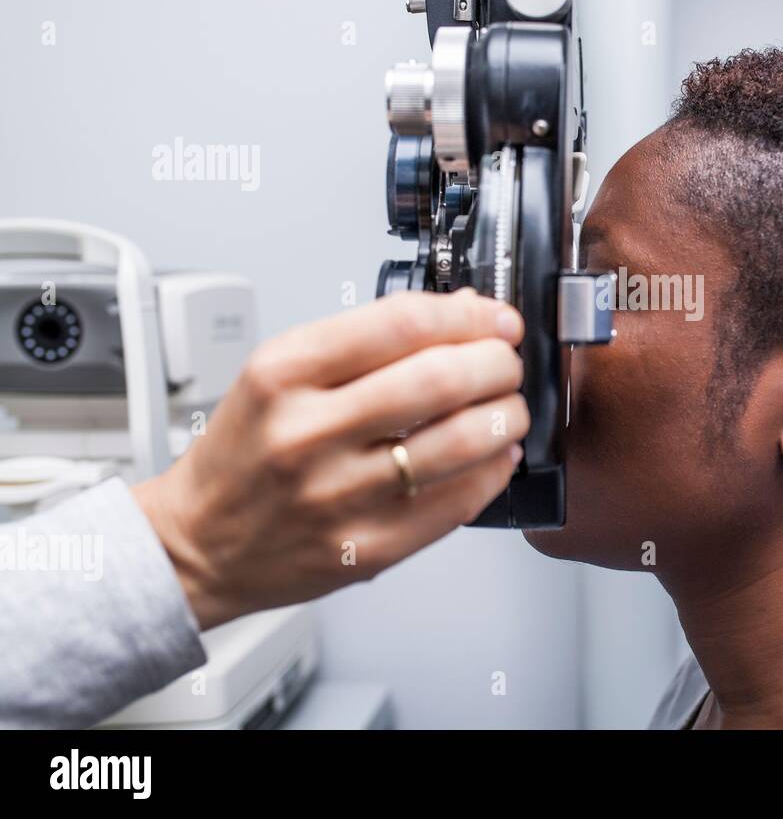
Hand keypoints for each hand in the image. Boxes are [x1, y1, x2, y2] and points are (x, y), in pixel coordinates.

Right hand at [133, 288, 529, 629]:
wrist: (197, 543)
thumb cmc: (245, 453)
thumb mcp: (282, 374)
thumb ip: (369, 341)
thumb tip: (460, 312)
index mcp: (283, 374)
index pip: (400, 323)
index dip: (467, 316)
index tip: (494, 320)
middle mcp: (307, 433)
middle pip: (439, 380)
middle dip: (496, 363)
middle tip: (506, 363)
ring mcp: (337, 496)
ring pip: (459, 442)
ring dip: (505, 417)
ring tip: (508, 408)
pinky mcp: (366, 547)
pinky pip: (456, 502)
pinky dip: (493, 471)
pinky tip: (494, 457)